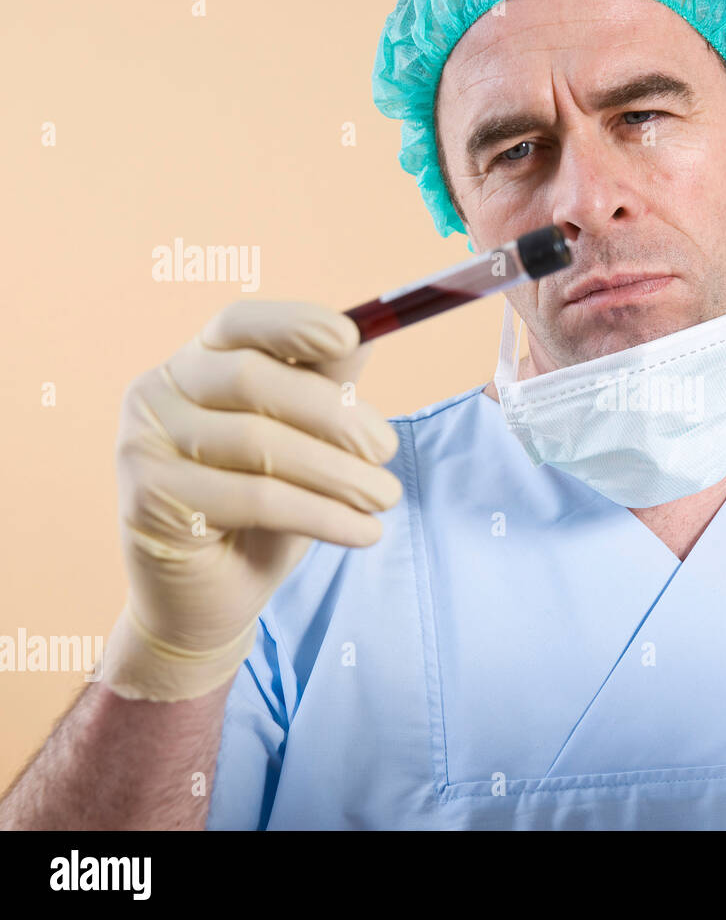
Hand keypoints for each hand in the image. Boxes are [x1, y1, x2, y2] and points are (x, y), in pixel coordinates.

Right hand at [103, 301, 401, 701]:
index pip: (239, 323)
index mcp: (193, 363)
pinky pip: (256, 498)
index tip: (350, 337)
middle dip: (336, 415)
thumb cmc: (261, 511)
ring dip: (340, 474)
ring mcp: (143, 444)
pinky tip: (364, 532)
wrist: (209, 598)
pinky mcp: (151, 499)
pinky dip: (323, 515)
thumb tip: (366, 331)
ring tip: (385, 498)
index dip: (293, 323)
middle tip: (387, 450)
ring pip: (261, 444)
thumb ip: (323, 386)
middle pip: (254, 381)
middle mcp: (156, 392)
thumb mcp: (302, 443)